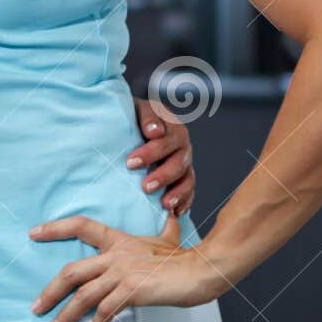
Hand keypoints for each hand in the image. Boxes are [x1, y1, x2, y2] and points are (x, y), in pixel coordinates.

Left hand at [28, 213, 221, 321]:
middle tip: (36, 307)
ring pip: (83, 295)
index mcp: (118, 241)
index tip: (33, 233)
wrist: (202, 270)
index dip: (55, 228)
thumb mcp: (168, 239)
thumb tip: (171, 213)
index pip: (81, 226)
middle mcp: (115, 256)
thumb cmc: (185, 258)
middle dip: (50, 291)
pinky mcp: (133, 291)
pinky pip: (107, 310)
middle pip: (71, 271)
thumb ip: (164, 229)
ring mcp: (122, 273)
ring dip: (66, 315)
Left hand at [130, 99, 194, 213]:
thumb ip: (147, 117)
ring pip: (187, 180)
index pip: (166, 141)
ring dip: (176, 193)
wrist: (136, 124)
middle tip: (145, 187)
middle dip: (162, 176)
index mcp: (173, 128)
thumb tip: (154, 131)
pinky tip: (175, 213)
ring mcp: (185, 163)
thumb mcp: (137, 109)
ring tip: (164, 204)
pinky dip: (184, 202)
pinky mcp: (184, 178)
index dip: (150, 153)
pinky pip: (189, 192)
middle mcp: (182, 146)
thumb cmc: (134, 116)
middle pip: (178, 163)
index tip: (131, 163)